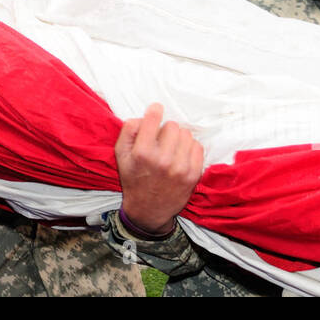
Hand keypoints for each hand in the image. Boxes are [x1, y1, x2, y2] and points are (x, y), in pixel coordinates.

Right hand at [115, 103, 204, 235]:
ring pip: (187, 135)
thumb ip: (128, 131)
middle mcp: (163, 160)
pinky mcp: (194, 175)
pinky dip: (190, 148)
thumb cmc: (134, 179)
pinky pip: (198, 147)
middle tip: (160, 140)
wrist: (148, 210)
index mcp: (142, 154)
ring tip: (171, 149)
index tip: (156, 109)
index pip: (153, 119)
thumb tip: (145, 116)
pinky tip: (180, 156)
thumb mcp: (121, 155)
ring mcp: (181, 168)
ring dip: (179, 138)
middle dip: (166, 130)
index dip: (155, 111)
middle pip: (172, 126)